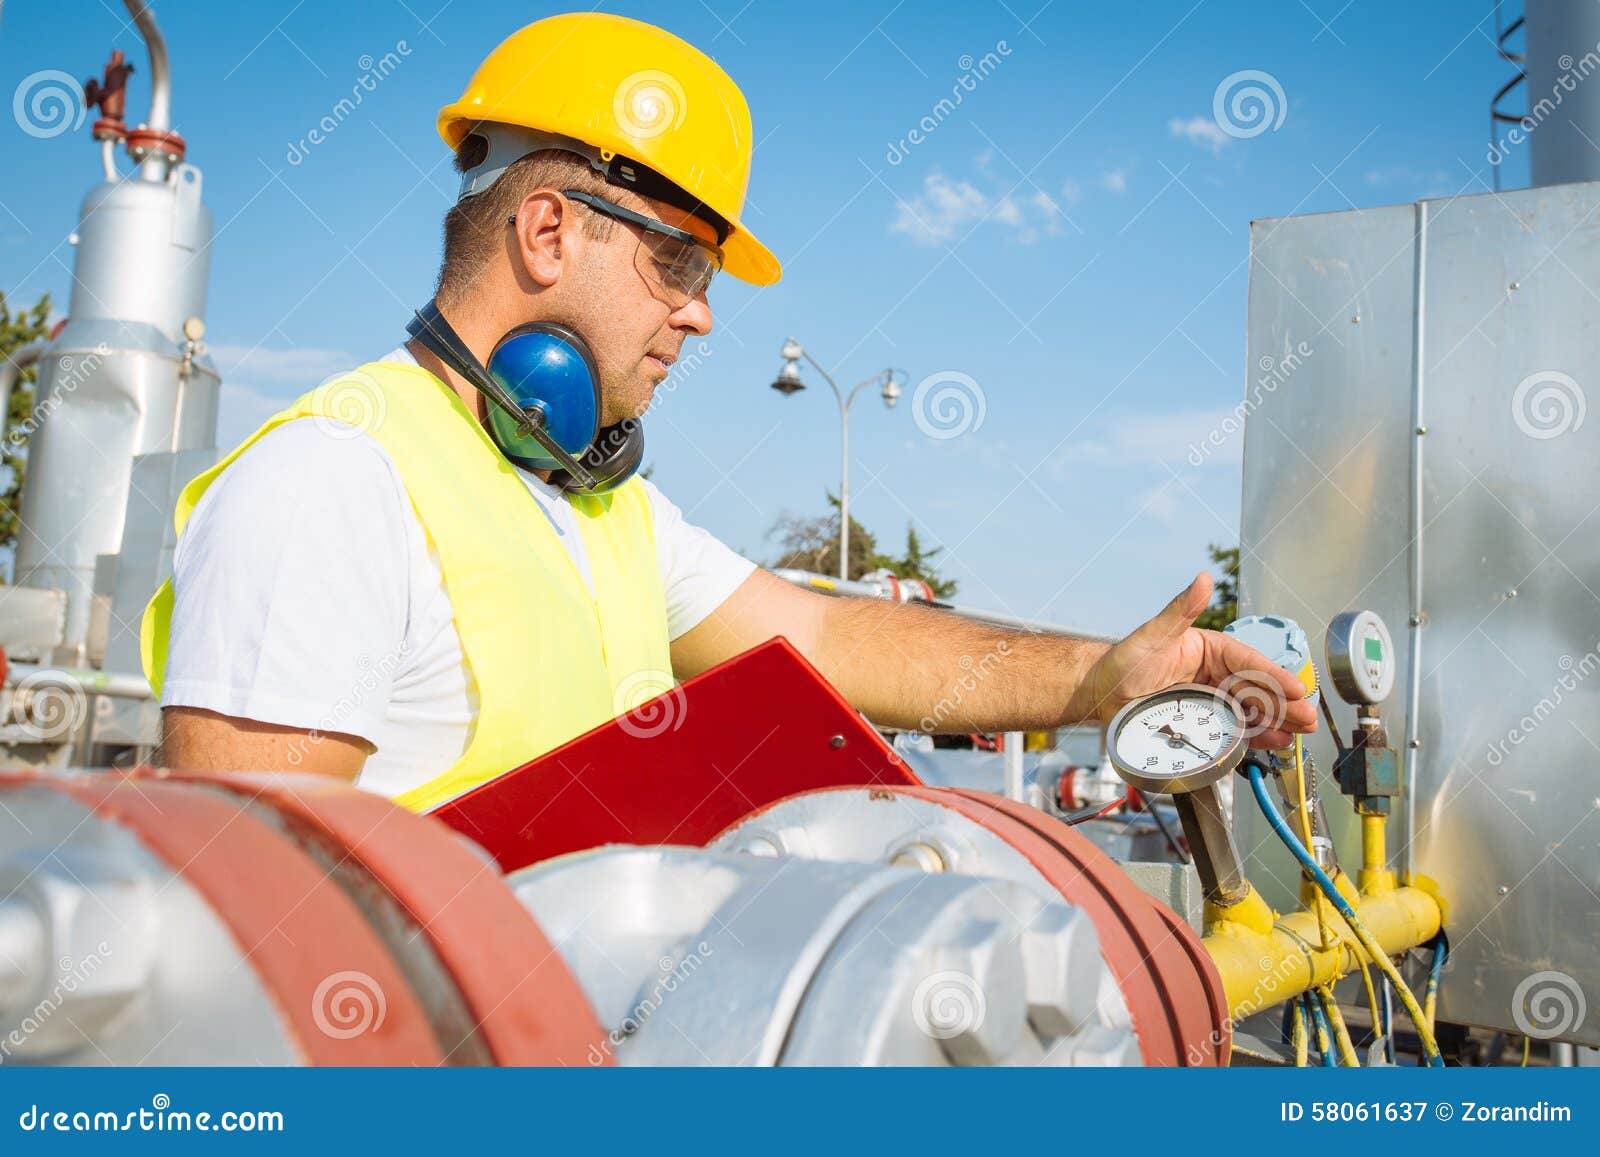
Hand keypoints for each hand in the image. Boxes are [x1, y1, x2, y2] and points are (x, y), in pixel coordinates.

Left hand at [1065, 573, 1317, 747]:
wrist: (1101, 695)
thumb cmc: (1123, 661)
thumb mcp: (1152, 635)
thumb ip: (1180, 610)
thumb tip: (1202, 579)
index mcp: (1209, 648)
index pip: (1247, 661)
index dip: (1273, 675)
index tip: (1295, 688)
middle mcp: (1214, 672)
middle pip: (1255, 688)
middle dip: (1283, 704)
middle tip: (1307, 718)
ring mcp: (1210, 698)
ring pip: (1250, 710)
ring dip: (1277, 722)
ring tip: (1299, 734)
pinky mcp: (1203, 721)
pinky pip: (1234, 728)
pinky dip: (1255, 737)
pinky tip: (1275, 744)